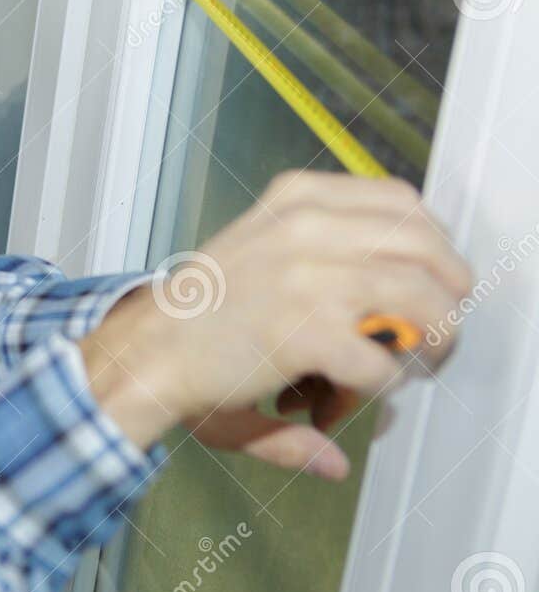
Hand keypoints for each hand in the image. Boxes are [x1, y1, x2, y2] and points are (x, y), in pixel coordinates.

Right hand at [78, 171, 471, 472]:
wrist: (144, 351)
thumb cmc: (199, 315)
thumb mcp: (261, 253)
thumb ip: (328, 262)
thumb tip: (387, 295)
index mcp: (296, 199)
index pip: (402, 202)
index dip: (433, 245)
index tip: (431, 278)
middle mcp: (306, 227)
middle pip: (426, 249)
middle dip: (447, 296)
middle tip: (433, 331)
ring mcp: (308, 277)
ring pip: (422, 303)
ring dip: (428, 342)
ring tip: (401, 365)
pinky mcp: (305, 331)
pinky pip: (382, 363)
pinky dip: (377, 388)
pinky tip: (346, 391)